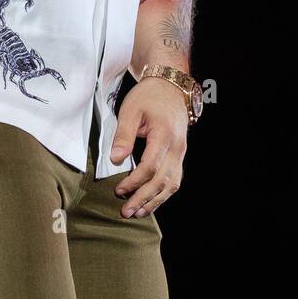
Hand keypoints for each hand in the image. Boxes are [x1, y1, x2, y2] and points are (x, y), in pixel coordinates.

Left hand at [109, 76, 188, 217]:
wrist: (170, 86)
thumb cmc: (149, 96)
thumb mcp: (131, 109)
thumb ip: (123, 135)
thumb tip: (116, 159)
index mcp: (164, 135)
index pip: (150, 166)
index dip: (134, 182)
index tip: (119, 190)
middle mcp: (177, 147)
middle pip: (162, 181)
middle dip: (143, 199)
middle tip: (126, 212)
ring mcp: (181, 152)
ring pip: (172, 184)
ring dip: (155, 201)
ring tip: (137, 213)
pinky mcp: (180, 155)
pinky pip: (175, 179)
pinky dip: (163, 194)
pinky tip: (151, 202)